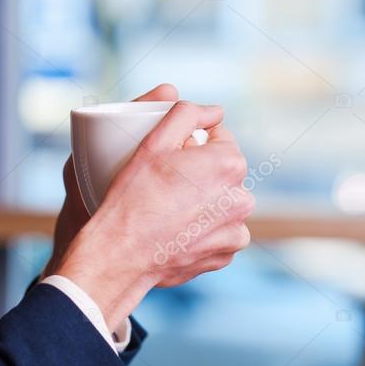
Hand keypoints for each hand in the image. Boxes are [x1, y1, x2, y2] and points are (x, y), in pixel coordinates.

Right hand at [52, 99, 253, 328]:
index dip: (193, 143)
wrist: (122, 254)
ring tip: (171, 208)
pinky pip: (220, 233)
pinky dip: (203, 230)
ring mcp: (236, 230)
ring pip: (222, 203)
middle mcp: (242, 198)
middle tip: (166, 183)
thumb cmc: (134, 197)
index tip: (171, 157)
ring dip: (205, 202)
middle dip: (201, 172)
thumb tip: (214, 111)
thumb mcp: (154, 142)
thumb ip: (186, 114)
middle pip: (223, 172)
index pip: (220, 138)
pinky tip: (178, 230)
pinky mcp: (226, 254)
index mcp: (230, 164)